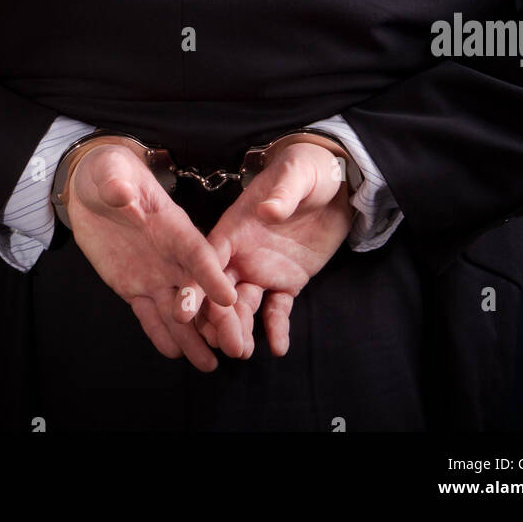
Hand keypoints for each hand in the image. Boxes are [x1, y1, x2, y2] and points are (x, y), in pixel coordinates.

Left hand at [66, 142, 242, 370]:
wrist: (91, 187)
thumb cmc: (108, 171)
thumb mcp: (112, 171)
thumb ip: (119, 184)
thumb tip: (123, 196)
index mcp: (172, 225)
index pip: (196, 252)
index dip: (212, 274)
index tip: (229, 297)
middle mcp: (170, 254)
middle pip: (197, 289)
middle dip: (216, 317)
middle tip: (233, 346)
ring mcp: (153, 272)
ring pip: (177, 309)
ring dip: (193, 336)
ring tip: (210, 365)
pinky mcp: (133, 285)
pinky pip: (148, 314)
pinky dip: (159, 333)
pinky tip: (175, 353)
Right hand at [179, 140, 353, 358]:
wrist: (337, 182)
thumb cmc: (309, 169)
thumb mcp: (298, 174)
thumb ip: (282, 193)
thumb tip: (267, 210)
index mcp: (236, 226)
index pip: (209, 258)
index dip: (196, 283)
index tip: (184, 310)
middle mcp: (243, 252)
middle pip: (221, 289)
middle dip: (218, 318)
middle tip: (224, 345)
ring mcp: (264, 268)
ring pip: (244, 305)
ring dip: (241, 329)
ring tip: (242, 353)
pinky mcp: (288, 280)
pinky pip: (278, 309)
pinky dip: (277, 328)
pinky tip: (278, 347)